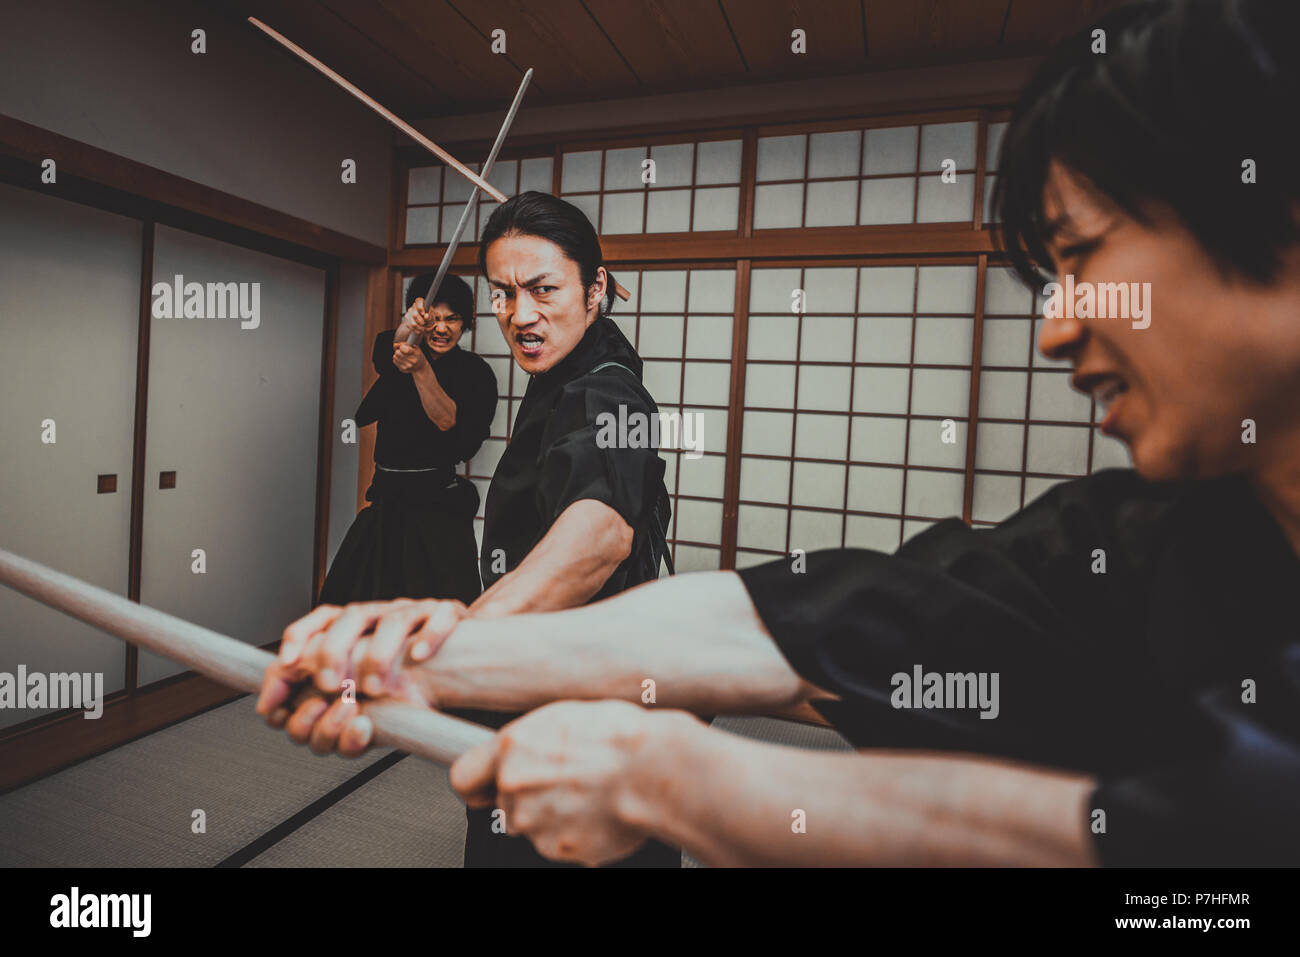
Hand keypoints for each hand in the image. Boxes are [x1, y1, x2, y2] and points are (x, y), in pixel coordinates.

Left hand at [255, 599, 467, 755]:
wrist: (461, 665)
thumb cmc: (406, 682)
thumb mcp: (358, 697)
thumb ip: (318, 706)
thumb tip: (272, 712)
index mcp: (356, 628)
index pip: (320, 619)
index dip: (299, 639)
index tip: (287, 666)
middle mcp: (382, 616)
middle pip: (351, 616)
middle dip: (333, 652)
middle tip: (330, 688)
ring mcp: (416, 614)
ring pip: (393, 619)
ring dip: (377, 655)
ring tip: (374, 687)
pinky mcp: (449, 616)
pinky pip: (440, 617)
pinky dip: (429, 635)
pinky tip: (420, 655)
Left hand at [392, 341, 427, 373]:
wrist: (421, 367)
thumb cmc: (416, 354)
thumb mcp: (414, 347)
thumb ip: (404, 344)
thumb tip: (395, 345)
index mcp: (416, 354)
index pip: (402, 348)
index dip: (401, 346)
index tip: (403, 347)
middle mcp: (412, 361)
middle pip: (397, 352)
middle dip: (398, 350)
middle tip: (401, 352)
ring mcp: (407, 366)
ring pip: (395, 357)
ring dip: (396, 355)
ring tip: (401, 355)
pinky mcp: (403, 369)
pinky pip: (394, 361)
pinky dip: (396, 359)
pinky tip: (400, 359)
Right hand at [395, 299, 431, 342]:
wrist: (424, 324)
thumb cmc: (429, 318)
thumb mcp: (432, 317)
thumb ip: (430, 316)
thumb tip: (426, 316)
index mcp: (421, 302)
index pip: (418, 301)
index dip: (420, 307)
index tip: (424, 314)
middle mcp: (413, 307)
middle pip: (414, 315)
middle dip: (421, 322)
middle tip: (426, 324)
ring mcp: (408, 314)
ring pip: (413, 323)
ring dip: (420, 328)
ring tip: (424, 328)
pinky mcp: (406, 321)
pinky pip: (411, 327)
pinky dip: (417, 330)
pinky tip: (421, 329)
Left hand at [450, 700, 664, 865]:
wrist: (653, 769)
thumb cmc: (618, 737)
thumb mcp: (561, 718)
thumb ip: (527, 743)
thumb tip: (520, 752)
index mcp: (511, 749)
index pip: (464, 778)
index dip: (476, 784)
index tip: (483, 787)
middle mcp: (514, 787)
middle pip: (506, 804)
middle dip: (531, 797)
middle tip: (566, 780)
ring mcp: (534, 822)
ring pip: (534, 825)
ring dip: (555, 815)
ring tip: (589, 793)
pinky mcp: (558, 849)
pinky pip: (559, 843)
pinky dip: (575, 832)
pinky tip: (596, 810)